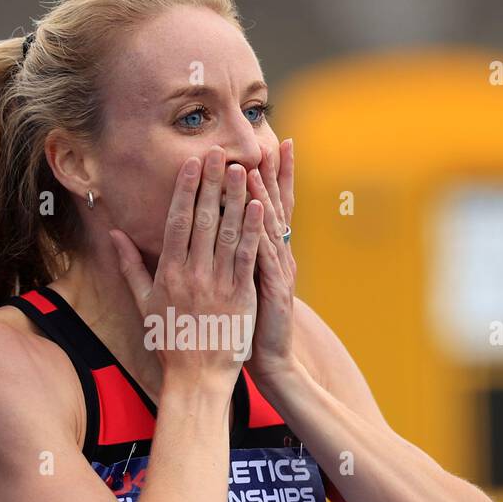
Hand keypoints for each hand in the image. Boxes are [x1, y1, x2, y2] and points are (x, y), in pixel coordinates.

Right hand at [109, 145, 264, 392]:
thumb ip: (130, 266)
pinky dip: (253, 230)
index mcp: (168, 273)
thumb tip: (115, 233)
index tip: (193, 164)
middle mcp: (192, 274)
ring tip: (242, 169)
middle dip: (212, 184)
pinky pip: (247, 257)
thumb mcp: (144, 303)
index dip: (186, 190)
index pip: (177, 222)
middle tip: (219, 153)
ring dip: (236, 198)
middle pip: (202, 220)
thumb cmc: (170, 341)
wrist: (197, 378)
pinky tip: (260, 206)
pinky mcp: (241, 296)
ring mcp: (217, 284)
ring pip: (227, 233)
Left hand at [246, 138, 298, 383]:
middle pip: (276, 208)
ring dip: (263, 195)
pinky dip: (261, 231)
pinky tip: (257, 210)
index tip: (269, 145)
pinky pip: (265, 254)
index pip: (268, 208)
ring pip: (269, 226)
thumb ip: (235, 257)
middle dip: (274, 174)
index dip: (270, 177)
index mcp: (267, 254)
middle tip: (274, 142)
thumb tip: (224, 234)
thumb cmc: (248, 324)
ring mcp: (278, 271)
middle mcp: (278, 257)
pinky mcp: (273, 288)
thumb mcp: (242, 286)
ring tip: (256, 166)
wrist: (270, 360)